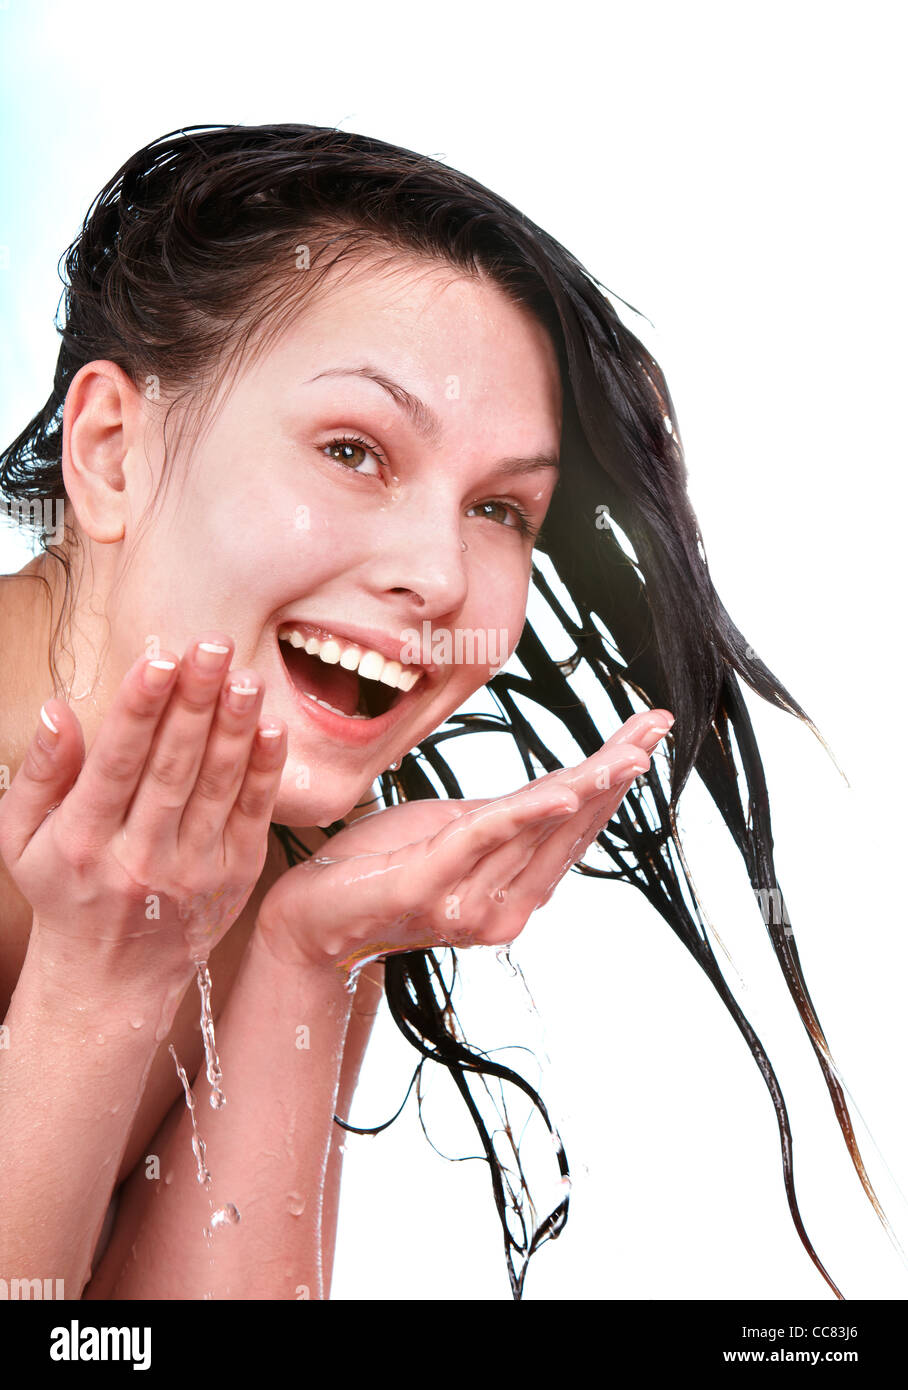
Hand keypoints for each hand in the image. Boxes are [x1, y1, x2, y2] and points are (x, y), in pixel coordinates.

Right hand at [0, 634, 286, 975]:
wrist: (111, 980)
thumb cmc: (64, 893)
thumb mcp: (23, 839)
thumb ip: (39, 773)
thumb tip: (56, 710)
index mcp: (81, 842)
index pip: (115, 764)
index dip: (139, 710)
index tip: (159, 659)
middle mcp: (139, 858)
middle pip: (172, 768)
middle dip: (195, 702)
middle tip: (214, 645)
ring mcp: (191, 872)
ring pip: (216, 788)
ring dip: (235, 728)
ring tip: (247, 676)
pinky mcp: (233, 879)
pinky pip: (252, 816)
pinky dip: (264, 772)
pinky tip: (271, 728)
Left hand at [256, 709, 672, 975]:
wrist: (308, 922)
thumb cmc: (380, 867)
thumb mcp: (452, 832)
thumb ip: (504, 822)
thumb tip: (554, 792)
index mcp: (512, 893)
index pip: (574, 827)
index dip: (614, 780)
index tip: (650, 732)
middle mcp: (502, 907)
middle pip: (570, 828)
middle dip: (616, 774)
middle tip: (656, 729)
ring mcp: (468, 903)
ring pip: (540, 830)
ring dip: (588, 786)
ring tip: (628, 750)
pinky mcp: (429, 886)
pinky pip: (485, 840)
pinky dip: (528, 815)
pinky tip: (564, 793)